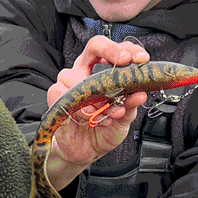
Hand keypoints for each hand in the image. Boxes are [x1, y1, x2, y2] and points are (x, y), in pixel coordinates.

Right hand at [43, 36, 152, 188]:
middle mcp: (85, 71)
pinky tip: (88, 117)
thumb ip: (130, 106)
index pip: (114, 49)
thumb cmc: (103, 130)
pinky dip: (78, 106)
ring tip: (105, 111)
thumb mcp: (123, 119)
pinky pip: (61, 92)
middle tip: (125, 62)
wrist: (85, 152)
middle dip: (111, 50)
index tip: (140, 59)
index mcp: (102, 71)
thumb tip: (140, 94)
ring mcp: (69, 83)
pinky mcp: (56, 98)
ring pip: (75, 73)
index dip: (126, 49)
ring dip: (94, 93)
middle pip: (94, 45)